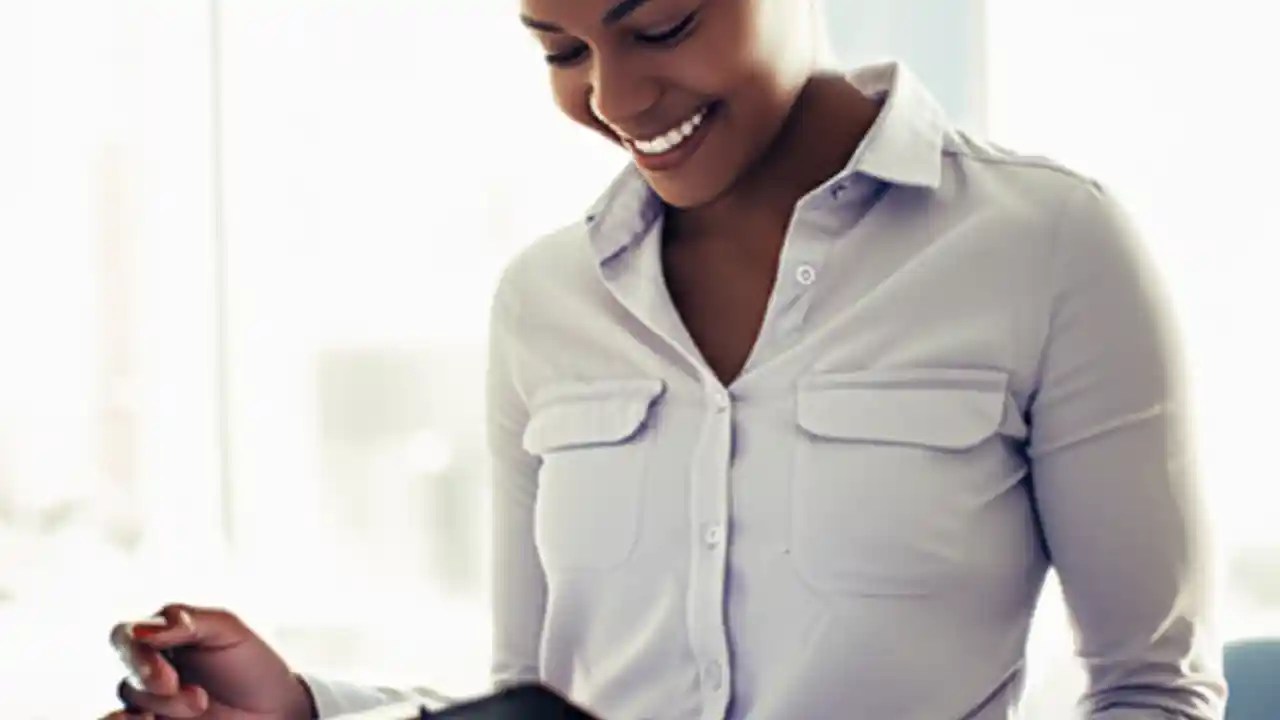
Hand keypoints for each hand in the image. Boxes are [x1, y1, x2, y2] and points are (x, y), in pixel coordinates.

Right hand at [101, 603, 315, 719]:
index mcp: (164, 636)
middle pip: (128, 672)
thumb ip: (187, 622)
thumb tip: (143, 628)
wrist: (275, 711)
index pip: (127, 636)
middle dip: (154, 683)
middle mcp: (151, 668)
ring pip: (128, 701)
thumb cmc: (251, 666)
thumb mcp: (227, 632)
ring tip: (199, 708)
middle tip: (192, 696)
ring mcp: (151, 701)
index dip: (138, 655)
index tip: (167, 678)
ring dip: (163, 706)